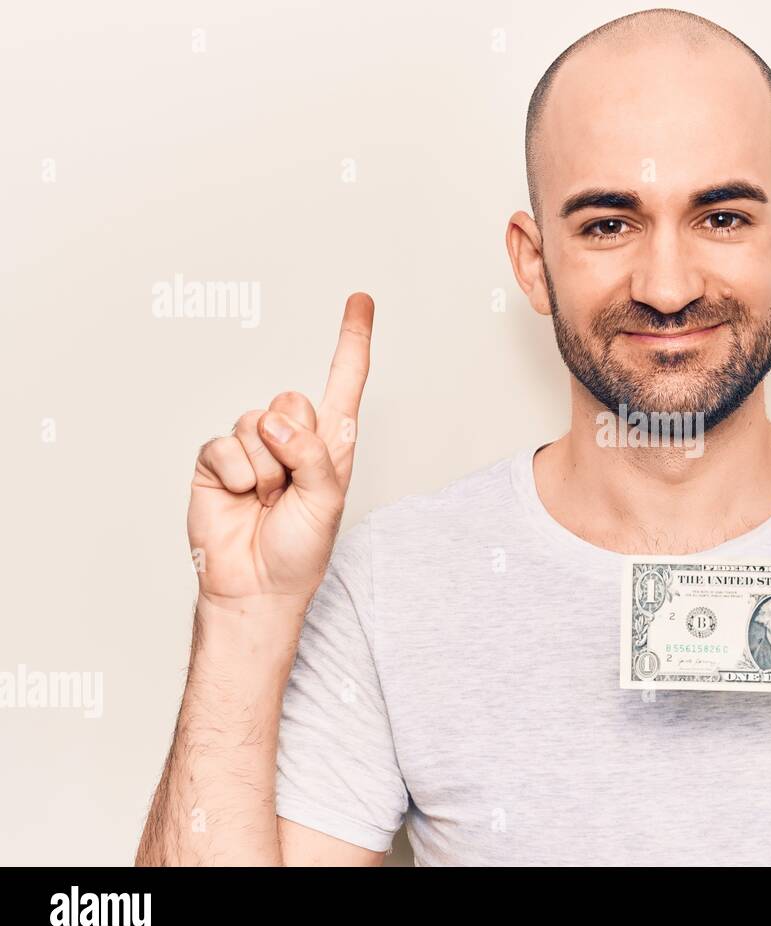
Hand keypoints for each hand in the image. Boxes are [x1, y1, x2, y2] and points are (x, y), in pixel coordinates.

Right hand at [187, 293, 373, 610]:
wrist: (257, 585)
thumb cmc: (301, 548)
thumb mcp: (328, 500)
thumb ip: (313, 454)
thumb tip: (275, 421)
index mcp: (331, 443)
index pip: (344, 381)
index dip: (352, 340)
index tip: (361, 300)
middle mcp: (292, 437)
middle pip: (291, 401)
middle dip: (293, 446)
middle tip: (291, 488)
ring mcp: (251, 447)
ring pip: (255, 423)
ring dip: (266, 469)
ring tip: (268, 500)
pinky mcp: (216, 461)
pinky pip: (222, 446)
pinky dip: (235, 475)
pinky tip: (241, 499)